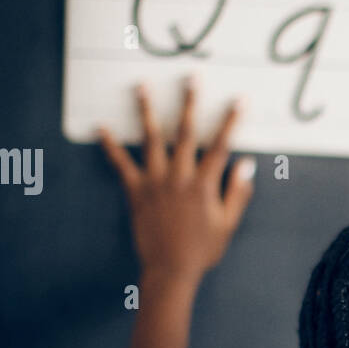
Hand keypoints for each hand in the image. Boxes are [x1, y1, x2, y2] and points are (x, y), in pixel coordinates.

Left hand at [99, 79, 255, 284]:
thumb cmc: (202, 250)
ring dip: (147, 110)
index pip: (221, 145)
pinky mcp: (136, 191)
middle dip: (190, 102)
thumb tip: (247, 165)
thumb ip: (237, 193)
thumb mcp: (227, 224)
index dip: (231, 120)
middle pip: (185, 132)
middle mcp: (179, 177)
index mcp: (204, 184)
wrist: (170, 270)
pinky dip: (110, 146)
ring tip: (142, 85)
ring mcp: (156, 182)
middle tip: (192, 77)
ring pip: (151, 139)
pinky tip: (101, 128)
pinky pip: (121, 164)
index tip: (239, 99)